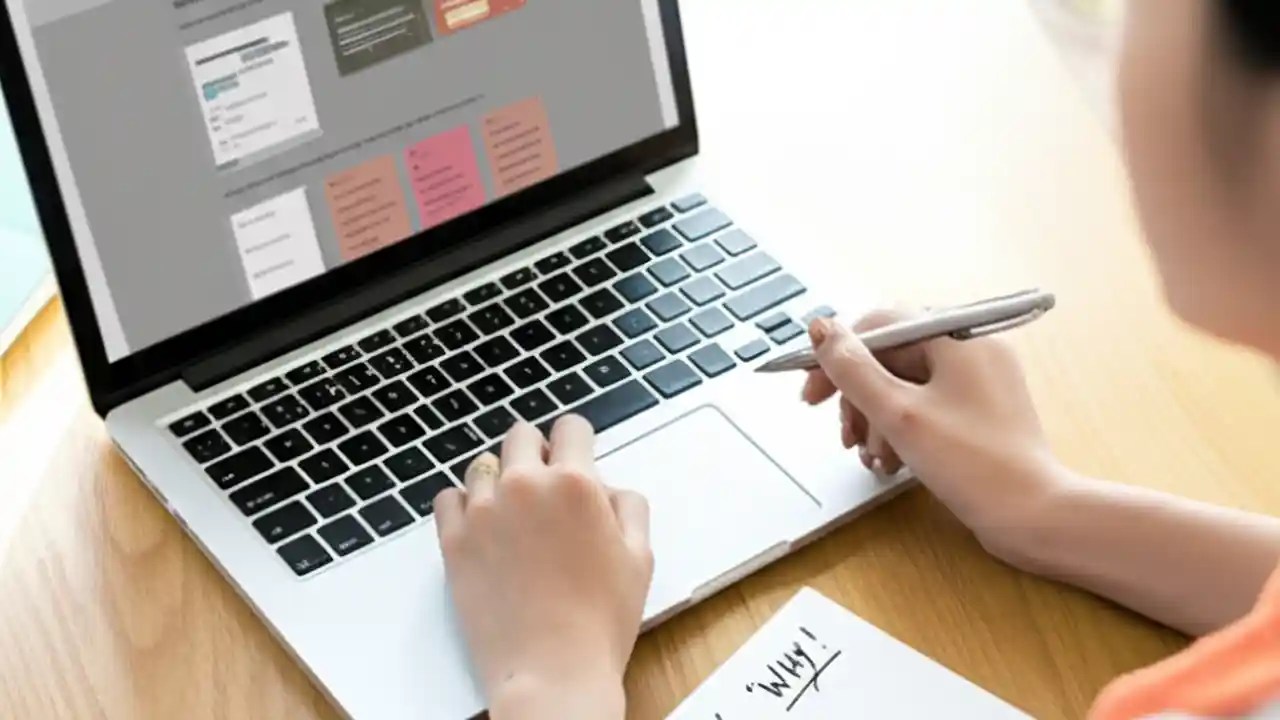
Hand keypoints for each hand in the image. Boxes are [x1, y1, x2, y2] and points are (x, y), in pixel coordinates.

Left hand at [435, 416, 652, 719]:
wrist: (551, 672)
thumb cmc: (598, 622)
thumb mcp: (640, 557)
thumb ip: (628, 506)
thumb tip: (608, 489)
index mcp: (575, 483)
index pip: (570, 427)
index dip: (578, 440)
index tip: (575, 453)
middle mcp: (525, 486)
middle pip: (521, 436)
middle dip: (537, 453)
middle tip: (547, 486)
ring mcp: (484, 511)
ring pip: (482, 465)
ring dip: (500, 479)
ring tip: (515, 515)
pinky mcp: (454, 541)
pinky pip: (448, 498)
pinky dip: (464, 504)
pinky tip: (483, 525)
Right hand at [801, 310, 1067, 552]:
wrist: (1033, 516)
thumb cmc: (974, 465)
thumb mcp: (899, 414)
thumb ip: (853, 369)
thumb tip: (820, 329)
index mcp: (959, 337)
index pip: (882, 324)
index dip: (839, 356)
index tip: (814, 392)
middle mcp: (973, 350)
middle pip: (892, 358)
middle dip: (859, 397)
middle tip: (843, 434)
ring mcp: (979, 382)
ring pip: (906, 385)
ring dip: (877, 419)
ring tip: (871, 457)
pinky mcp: (980, 412)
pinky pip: (927, 406)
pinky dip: (902, 430)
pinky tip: (892, 461)